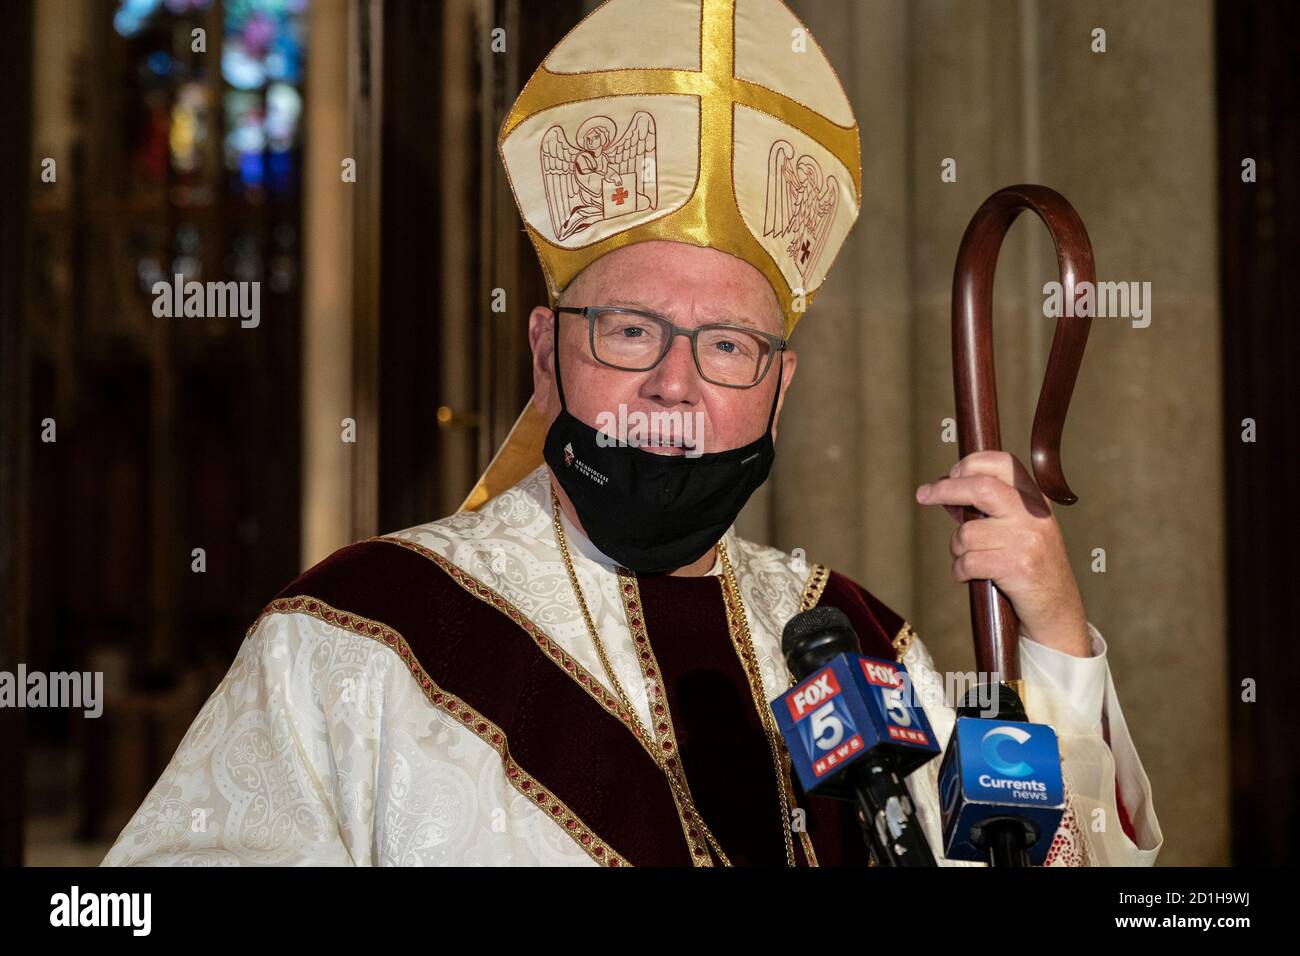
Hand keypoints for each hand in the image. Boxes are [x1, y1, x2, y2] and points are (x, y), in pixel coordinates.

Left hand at [915, 450, 1090, 656]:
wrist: (1057, 609)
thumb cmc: (1029, 567)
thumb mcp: (1015, 530)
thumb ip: (984, 509)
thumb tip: (943, 489)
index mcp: (1035, 500)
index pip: (1003, 463)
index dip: (972, 463)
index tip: (950, 473)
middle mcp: (1033, 515)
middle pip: (980, 487)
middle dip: (945, 490)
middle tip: (923, 495)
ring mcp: (1027, 539)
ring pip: (966, 534)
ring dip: (957, 550)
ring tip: (970, 561)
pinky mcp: (1018, 566)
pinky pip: (968, 562)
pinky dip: (960, 571)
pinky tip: (970, 576)